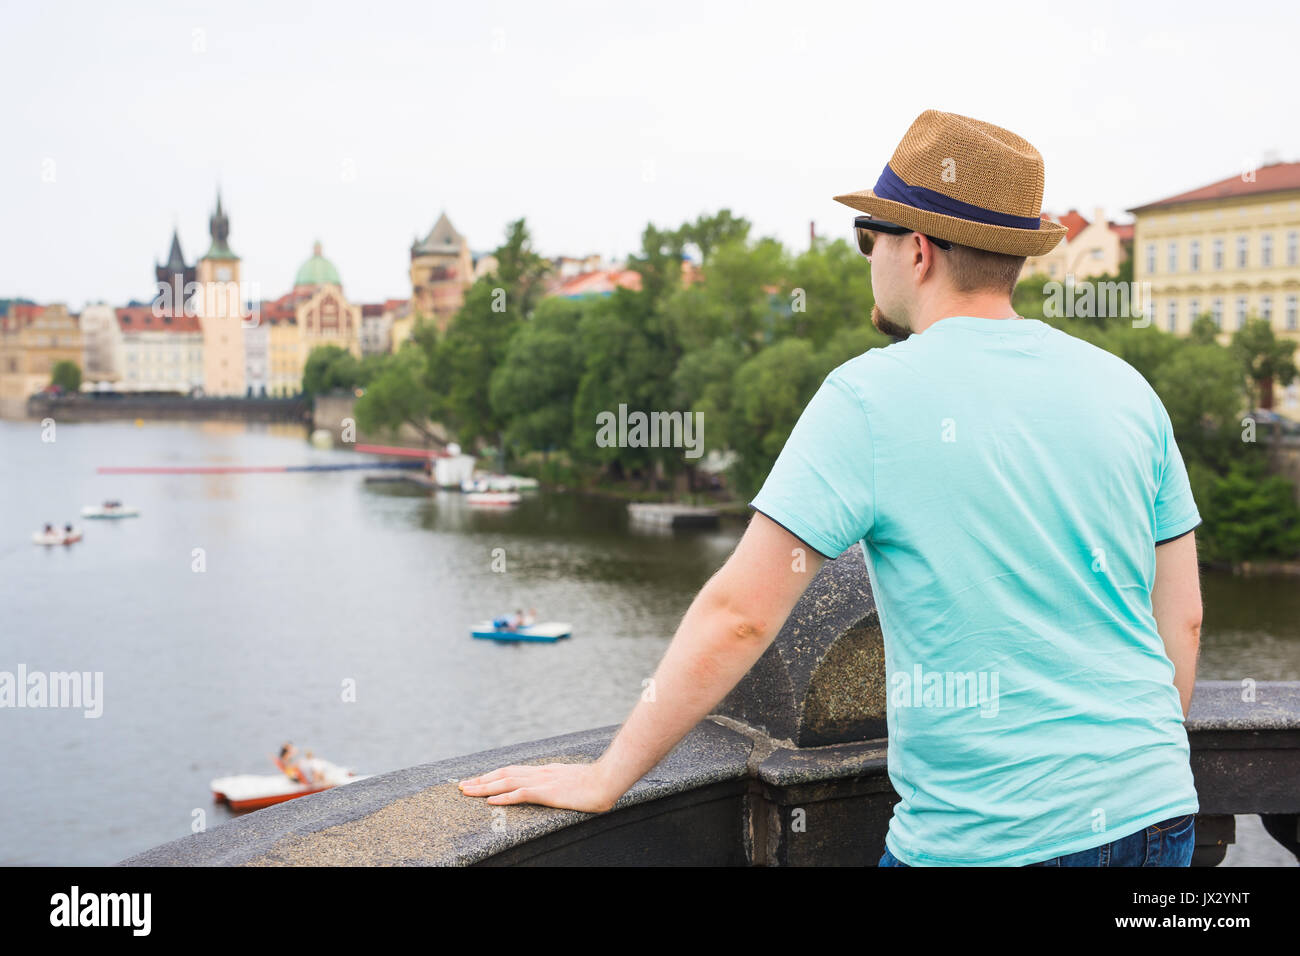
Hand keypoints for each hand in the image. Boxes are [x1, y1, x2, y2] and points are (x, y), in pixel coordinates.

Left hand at [457, 761, 618, 812]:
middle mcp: (539, 773)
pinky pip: (520, 794)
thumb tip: (553, 788)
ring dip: (484, 787)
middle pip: (503, 774)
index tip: (477, 780)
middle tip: (462, 785)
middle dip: (481, 780)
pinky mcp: (547, 792)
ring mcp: (542, 781)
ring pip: (506, 782)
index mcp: (544, 771)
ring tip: (467, 792)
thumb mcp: (572, 781)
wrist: (607, 779)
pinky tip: (490, 801)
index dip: (492, 775)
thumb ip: (559, 783)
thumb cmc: (595, 783)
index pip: (512, 771)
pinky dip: (503, 796)